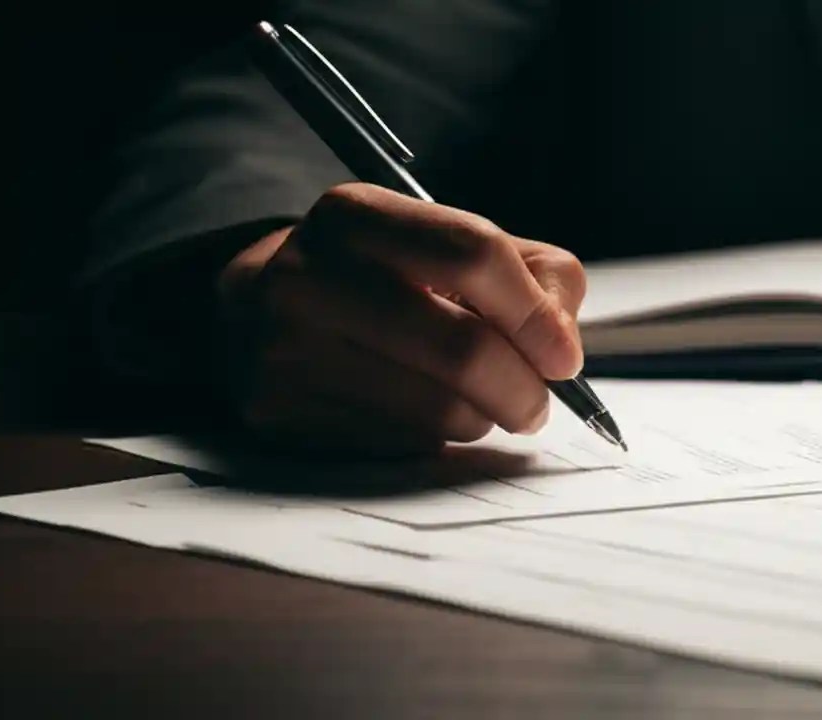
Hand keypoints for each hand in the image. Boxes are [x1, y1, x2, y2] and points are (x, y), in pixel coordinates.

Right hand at [216, 183, 585, 455]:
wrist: (257, 311)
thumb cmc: (383, 280)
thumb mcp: (449, 246)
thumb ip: (533, 276)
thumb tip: (561, 346)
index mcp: (356, 215)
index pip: (472, 253)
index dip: (535, 314)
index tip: (564, 357)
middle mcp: (310, 275)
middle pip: (462, 349)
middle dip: (523, 389)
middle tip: (536, 403)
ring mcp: (285, 347)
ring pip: (439, 410)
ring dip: (481, 418)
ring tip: (474, 402)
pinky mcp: (279, 411)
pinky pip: (400, 446)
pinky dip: (435, 440)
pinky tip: (419, 414)